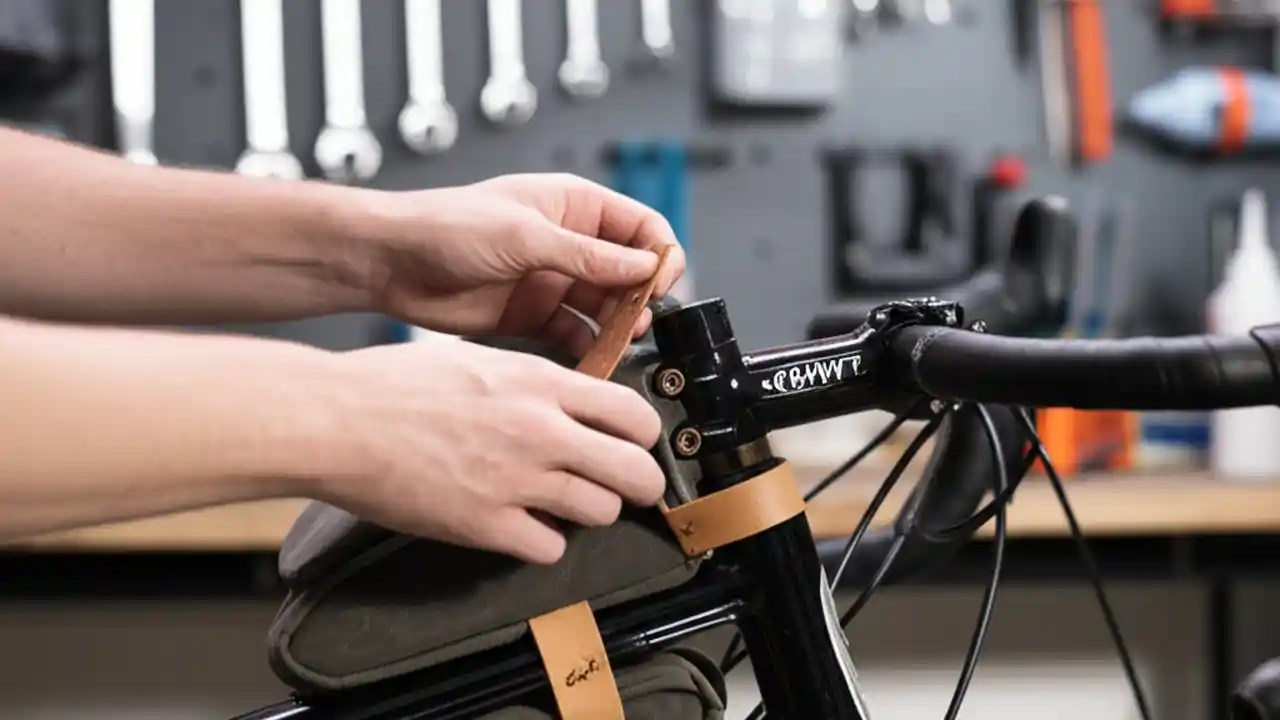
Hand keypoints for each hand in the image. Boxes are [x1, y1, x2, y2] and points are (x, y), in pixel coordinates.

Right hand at [314, 337, 664, 563]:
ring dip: (588, 511)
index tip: (634, 443)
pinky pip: (550, 548)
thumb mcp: (480, 361)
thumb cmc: (395, 384)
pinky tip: (521, 525)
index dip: (643, 435)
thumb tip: (571, 400)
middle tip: (623, 485)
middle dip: (639, 482)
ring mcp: (517, 480)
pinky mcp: (486, 525)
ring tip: (561, 502)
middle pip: (636, 471)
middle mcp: (541, 431)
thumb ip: (535, 384)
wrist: (339, 420)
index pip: (635, 414)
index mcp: (541, 383)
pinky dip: (542, 542)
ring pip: (601, 511)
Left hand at [359, 173, 685, 356]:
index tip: (658, 285)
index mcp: (574, 206)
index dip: (659, 255)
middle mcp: (571, 243)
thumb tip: (642, 267)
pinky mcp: (536, 316)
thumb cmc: (446, 227)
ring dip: (618, 326)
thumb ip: (587, 256)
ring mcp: (554, 281)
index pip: (642, 227)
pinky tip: (591, 359)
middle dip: (640, 298)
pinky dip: (590, 348)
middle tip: (635, 320)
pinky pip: (578, 334)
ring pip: (608, 308)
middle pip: (631, 272)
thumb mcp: (525, 236)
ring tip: (616, 342)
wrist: (392, 263)